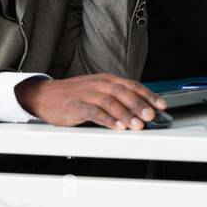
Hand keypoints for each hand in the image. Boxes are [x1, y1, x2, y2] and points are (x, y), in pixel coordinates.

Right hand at [14, 74, 166, 129]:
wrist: (44, 95)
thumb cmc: (75, 95)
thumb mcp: (98, 91)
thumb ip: (118, 98)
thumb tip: (142, 110)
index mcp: (107, 80)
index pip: (132, 85)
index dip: (148, 95)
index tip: (162, 106)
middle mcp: (98, 84)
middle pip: (123, 92)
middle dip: (139, 105)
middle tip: (151, 116)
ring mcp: (86, 94)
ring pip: (110, 102)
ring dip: (126, 114)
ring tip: (138, 125)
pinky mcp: (75, 106)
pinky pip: (93, 112)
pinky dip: (107, 120)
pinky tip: (117, 127)